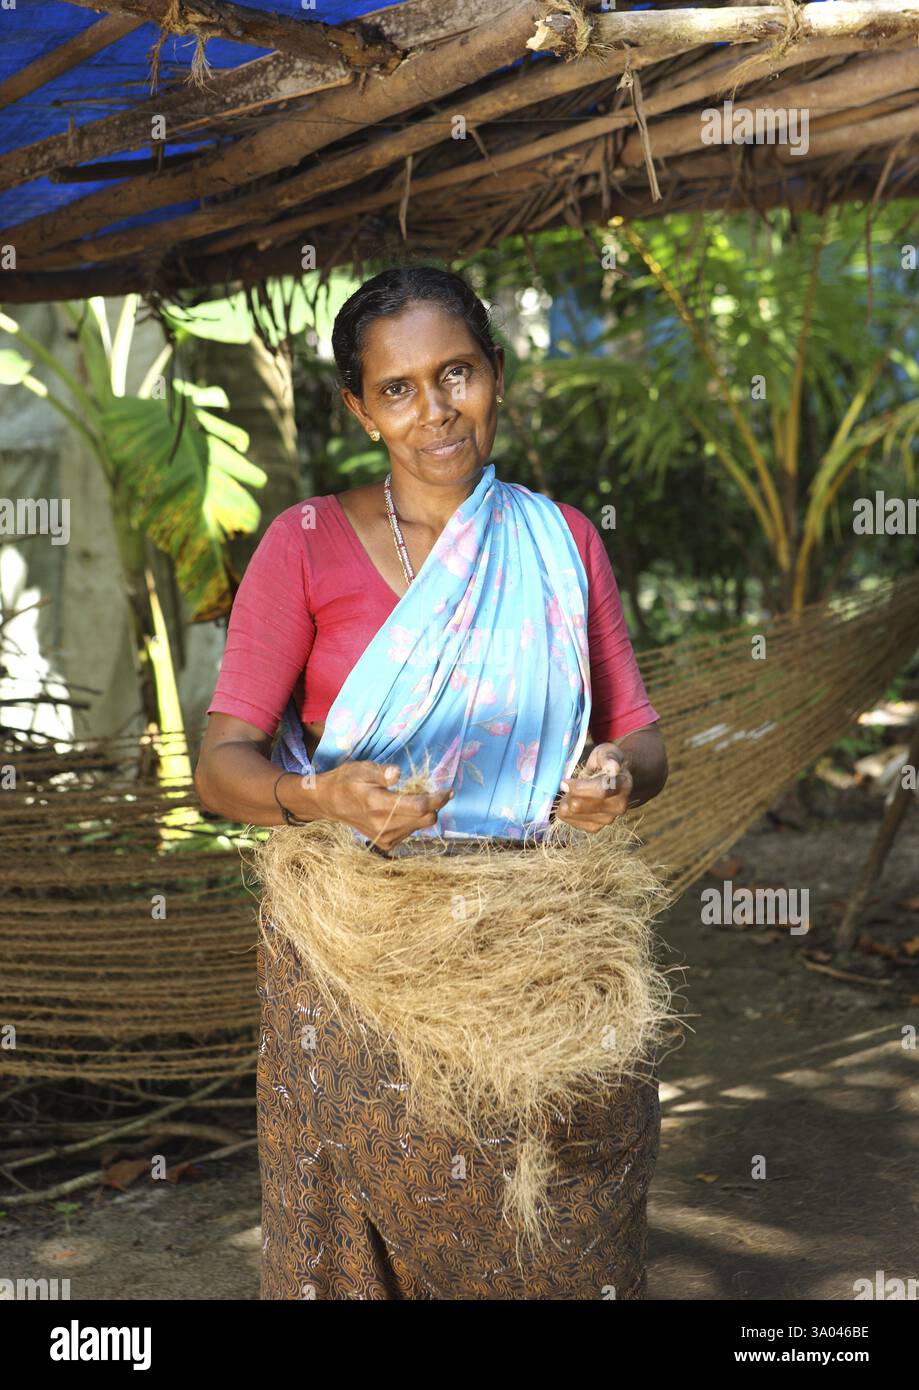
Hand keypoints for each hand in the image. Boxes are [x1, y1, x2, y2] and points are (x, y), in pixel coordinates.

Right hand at [310, 759, 453, 851]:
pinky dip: (413, 821)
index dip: (437, 799)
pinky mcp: (386, 843)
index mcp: (377, 805)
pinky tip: (402, 810)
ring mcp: (384, 837)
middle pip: (425, 819)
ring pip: (420, 827)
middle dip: (434, 805)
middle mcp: (383, 826)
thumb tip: (398, 772)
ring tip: (411, 798)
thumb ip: (381, 772)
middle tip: (432, 790)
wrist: (330, 803)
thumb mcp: (361, 769)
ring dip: (423, 813)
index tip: (448, 790)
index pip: (418, 807)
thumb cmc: (347, 781)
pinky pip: (410, 832)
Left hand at [555, 742, 632, 831]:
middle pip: (585, 806)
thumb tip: (613, 767)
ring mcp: (608, 818)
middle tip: (564, 786)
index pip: (600, 791)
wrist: (613, 780)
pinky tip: (566, 804)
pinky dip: (566, 814)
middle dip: (570, 795)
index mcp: (623, 785)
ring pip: (578, 816)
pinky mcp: (597, 827)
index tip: (565, 781)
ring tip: (566, 794)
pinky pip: (576, 825)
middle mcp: (618, 806)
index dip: (579, 787)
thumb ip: (609, 759)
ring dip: (566, 804)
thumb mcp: (608, 753)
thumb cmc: (607, 763)